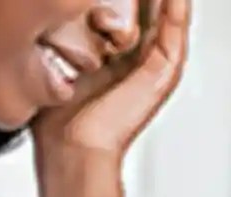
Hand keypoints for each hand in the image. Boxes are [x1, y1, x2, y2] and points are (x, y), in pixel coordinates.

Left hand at [33, 0, 190, 158]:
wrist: (73, 148)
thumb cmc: (60, 117)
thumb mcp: (55, 54)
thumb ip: (65, 31)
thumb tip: (58, 12)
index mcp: (115, 50)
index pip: (127, 5)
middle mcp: (138, 54)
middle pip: (151, 4)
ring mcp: (155, 63)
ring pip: (167, 11)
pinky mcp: (164, 70)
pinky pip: (174, 28)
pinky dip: (176, 6)